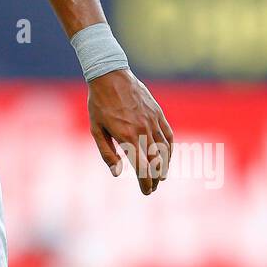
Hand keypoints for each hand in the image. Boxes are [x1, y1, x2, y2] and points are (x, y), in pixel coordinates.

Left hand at [87, 69, 172, 194]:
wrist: (110, 75)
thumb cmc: (99, 104)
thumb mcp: (96, 129)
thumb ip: (107, 153)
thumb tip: (117, 173)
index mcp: (126, 137)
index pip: (142, 168)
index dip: (146, 183)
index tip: (146, 191)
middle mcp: (142, 131)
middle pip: (155, 163)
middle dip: (155, 179)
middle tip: (152, 188)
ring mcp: (152, 121)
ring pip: (165, 150)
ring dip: (165, 167)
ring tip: (161, 177)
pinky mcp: (158, 113)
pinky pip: (168, 135)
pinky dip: (170, 149)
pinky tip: (167, 157)